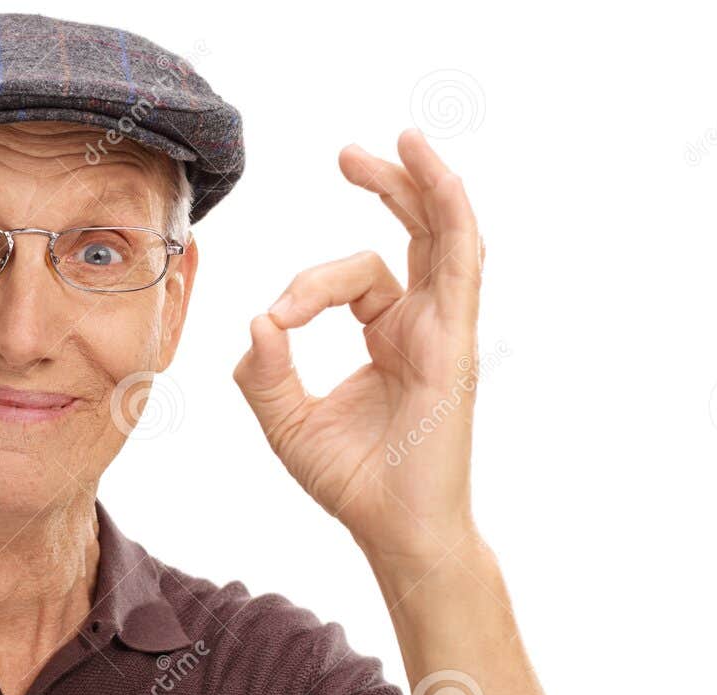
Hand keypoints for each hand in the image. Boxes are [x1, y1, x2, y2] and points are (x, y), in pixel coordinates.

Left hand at [232, 128, 484, 566]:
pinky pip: (459, 267)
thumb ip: (262, 373)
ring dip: (425, 185)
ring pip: (444, 238)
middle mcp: (421, 326)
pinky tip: (434, 179)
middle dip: (389, 186)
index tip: (278, 323)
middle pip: (416, 235)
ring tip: (404, 141)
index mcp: (389, 336)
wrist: (393, 531)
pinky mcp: (453, 345)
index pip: (355, 278)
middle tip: (348, 154)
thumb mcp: (286, 421)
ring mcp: (444, 332)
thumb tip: (257, 321)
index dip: (308, 288)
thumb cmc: (353, 481)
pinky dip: (449, 217)